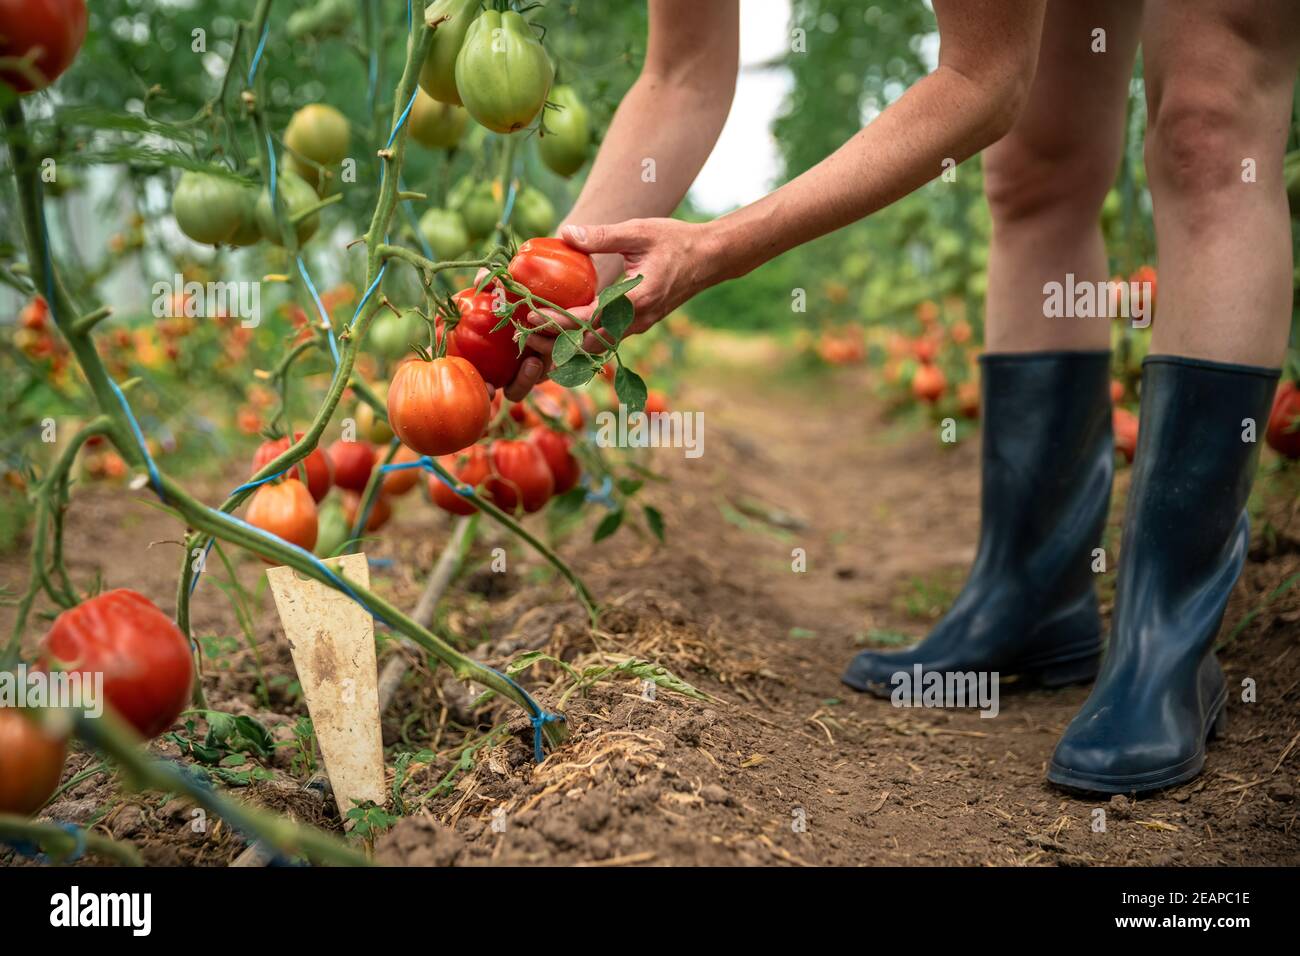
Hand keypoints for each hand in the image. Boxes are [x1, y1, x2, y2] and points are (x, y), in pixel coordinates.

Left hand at [525, 218, 721, 353]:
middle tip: (523, 331)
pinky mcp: (637, 325)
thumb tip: (565, 233)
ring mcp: (638, 326)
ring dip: (565, 345)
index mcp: (636, 299)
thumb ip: (602, 236)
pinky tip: (560, 330)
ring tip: (535, 335)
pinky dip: (581, 339)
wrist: (710, 259)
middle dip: (554, 341)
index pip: (589, 320)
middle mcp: (637, 321)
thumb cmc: (676, 241)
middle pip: (587, 344)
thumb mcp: (639, 232)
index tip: (531, 314)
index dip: (558, 321)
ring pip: (596, 347)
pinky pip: (605, 339)